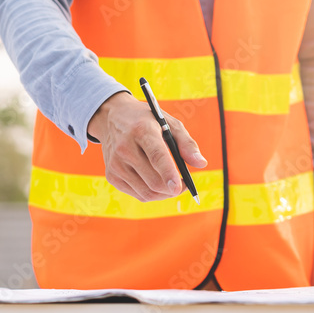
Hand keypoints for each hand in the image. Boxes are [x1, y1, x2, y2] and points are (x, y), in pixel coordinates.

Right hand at [87, 92, 207, 201]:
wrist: (112, 118)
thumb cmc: (146, 121)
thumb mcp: (169, 123)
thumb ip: (187, 144)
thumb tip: (202, 164)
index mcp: (142, 131)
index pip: (156, 156)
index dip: (168, 173)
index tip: (179, 187)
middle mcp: (125, 148)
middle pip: (153, 180)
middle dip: (174, 188)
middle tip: (185, 184)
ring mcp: (116, 164)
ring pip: (147, 192)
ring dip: (165, 193)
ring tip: (173, 184)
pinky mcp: (112, 176)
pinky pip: (139, 194)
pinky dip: (153, 193)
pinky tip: (157, 182)